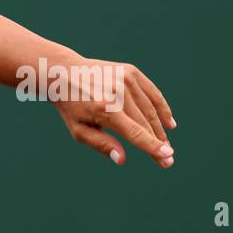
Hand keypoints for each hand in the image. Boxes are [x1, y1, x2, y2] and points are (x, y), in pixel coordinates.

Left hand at [49, 57, 175, 167]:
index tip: (167, 157)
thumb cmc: (71, 107)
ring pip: (151, 110)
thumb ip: (101, 144)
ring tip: (165, 145)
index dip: (152, 146)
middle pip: (146, 123)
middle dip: (158, 143)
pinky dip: (162, 108)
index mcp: (105, 110)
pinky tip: (169, 123)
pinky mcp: (131, 72)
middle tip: (168, 160)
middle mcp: (118, 93)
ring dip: (160, 129)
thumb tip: (121, 160)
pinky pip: (152, 93)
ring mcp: (126, 80)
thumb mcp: (78, 130)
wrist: (64, 73)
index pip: (135, 133)